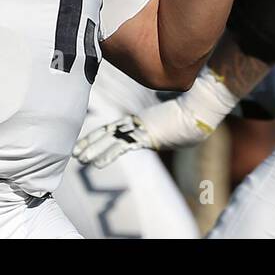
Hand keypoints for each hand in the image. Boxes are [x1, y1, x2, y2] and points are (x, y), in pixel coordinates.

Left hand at [74, 94, 215, 168]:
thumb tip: (173, 133)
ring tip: (79, 158)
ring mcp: (139, 128)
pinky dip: (108, 154)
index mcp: (140, 121)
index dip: (99, 137)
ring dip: (94, 150)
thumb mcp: (176, 128)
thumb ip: (167, 130)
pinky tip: (96, 163)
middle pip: (108, 133)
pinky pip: (122, 146)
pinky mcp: (144, 134)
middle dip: (91, 143)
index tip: (86, 145)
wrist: (199, 112)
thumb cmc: (193, 119)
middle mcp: (136, 124)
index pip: (114, 129)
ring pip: (111, 139)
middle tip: (75, 153)